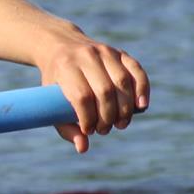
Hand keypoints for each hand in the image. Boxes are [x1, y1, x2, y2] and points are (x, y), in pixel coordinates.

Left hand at [33, 26, 148, 153]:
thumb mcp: (50, 100)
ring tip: (121, 124)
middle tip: (106, 129)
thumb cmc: (56, 81)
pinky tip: (141, 106)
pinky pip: (137, 71)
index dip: (88, 117)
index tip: (88, 130)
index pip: (82, 96)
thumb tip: (83, 147)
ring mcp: (106, 52)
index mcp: (65, 66)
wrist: (59, 46)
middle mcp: (87, 56)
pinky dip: (143, 89)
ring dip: (125, 108)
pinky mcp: (120, 53)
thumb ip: (66, 126)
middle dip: (109, 115)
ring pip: (123, 82)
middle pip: (104, 90)